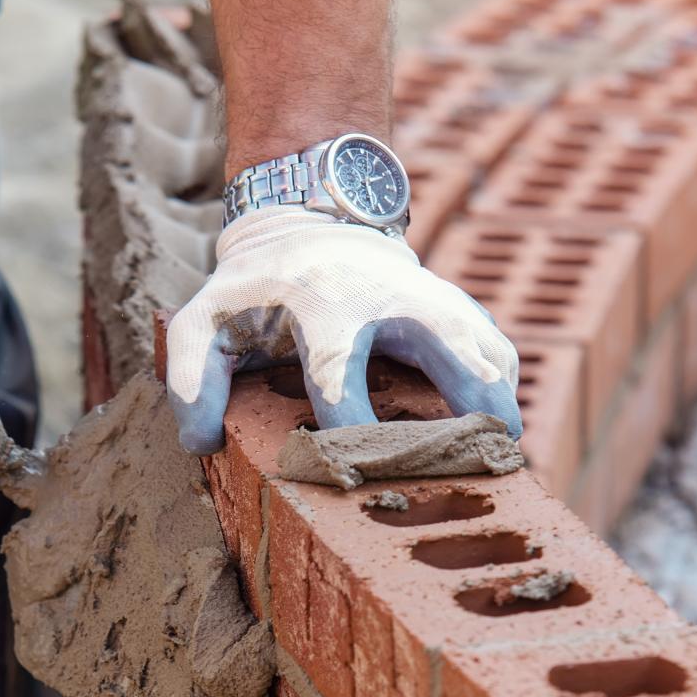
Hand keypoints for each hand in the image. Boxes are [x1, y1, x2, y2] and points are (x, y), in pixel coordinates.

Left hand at [163, 206, 522, 453]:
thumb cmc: (254, 291)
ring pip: (482, 344)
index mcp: (321, 308)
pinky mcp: (454, 302)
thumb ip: (192, 379)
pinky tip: (498, 425)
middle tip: (485, 456)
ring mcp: (429, 296)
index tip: (359, 473)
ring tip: (503, 453)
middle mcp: (385, 299)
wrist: (307, 222)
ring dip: (498, 399)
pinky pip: (495, 344)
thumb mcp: (205, 321)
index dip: (352, 430)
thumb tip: (201, 443)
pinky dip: (503, 385)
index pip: (339, 374)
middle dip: (468, 402)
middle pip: (444, 347)